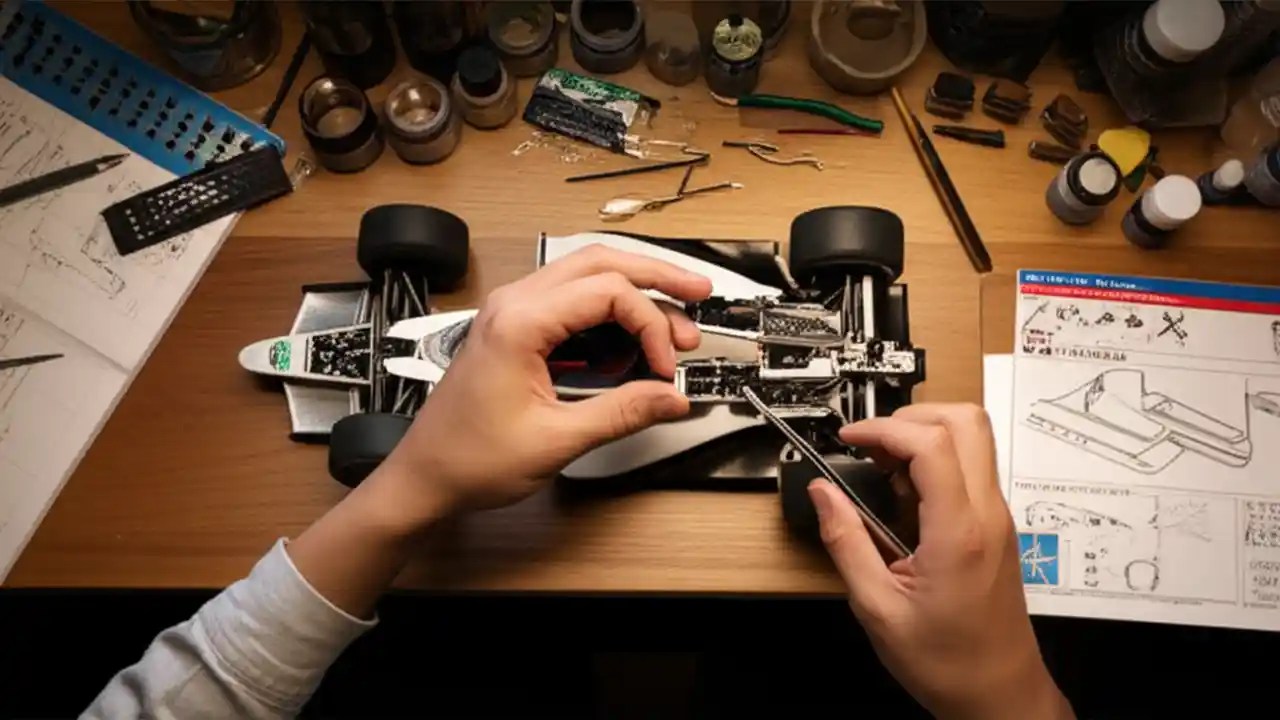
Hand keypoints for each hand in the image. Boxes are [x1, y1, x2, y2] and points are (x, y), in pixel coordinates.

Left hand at [367, 244, 711, 523]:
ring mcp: (512, 313)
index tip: (666, 367)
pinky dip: (609, 315)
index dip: (651, 325)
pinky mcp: (515, 330)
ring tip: (675, 325)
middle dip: (656, 278)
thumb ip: (621, 413)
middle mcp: (513, 304)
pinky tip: (631, 344)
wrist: (424, 476)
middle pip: (600, 263)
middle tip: (699, 294)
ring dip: (635, 295)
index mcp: (519, 322)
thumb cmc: (468, 459)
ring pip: (587, 277)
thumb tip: (671, 397)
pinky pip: (571, 303)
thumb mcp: (556, 440)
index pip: (609, 292)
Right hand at [808, 404, 1073, 719]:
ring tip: (883, 472)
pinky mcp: (995, 526)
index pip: (932, 443)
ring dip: (924, 438)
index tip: (850, 440)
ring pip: (973, 438)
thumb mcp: (877, 607)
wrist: (998, 693)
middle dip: (911, 418)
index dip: (884, 429)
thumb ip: (845, 542)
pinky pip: (969, 468)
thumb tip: (822, 494)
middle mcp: (987, 514)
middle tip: (871, 445)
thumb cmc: (947, 662)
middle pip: (965, 420)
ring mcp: (997, 517)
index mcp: (959, 532)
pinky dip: (934, 463)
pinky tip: (902, 500)